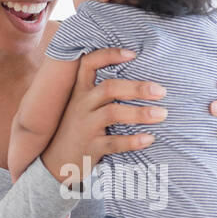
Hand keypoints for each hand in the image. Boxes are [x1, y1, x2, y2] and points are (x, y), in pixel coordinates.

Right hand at [39, 47, 166, 188]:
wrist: (54, 163)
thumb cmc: (74, 130)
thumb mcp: (79, 107)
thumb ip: (97, 93)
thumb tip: (134, 80)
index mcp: (79, 92)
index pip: (88, 64)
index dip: (109, 55)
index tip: (133, 54)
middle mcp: (81, 105)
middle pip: (109, 88)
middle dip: (137, 88)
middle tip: (161, 91)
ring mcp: (85, 127)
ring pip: (112, 113)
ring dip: (140, 113)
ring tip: (162, 114)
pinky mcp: (90, 148)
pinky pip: (114, 143)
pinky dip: (133, 141)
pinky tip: (150, 138)